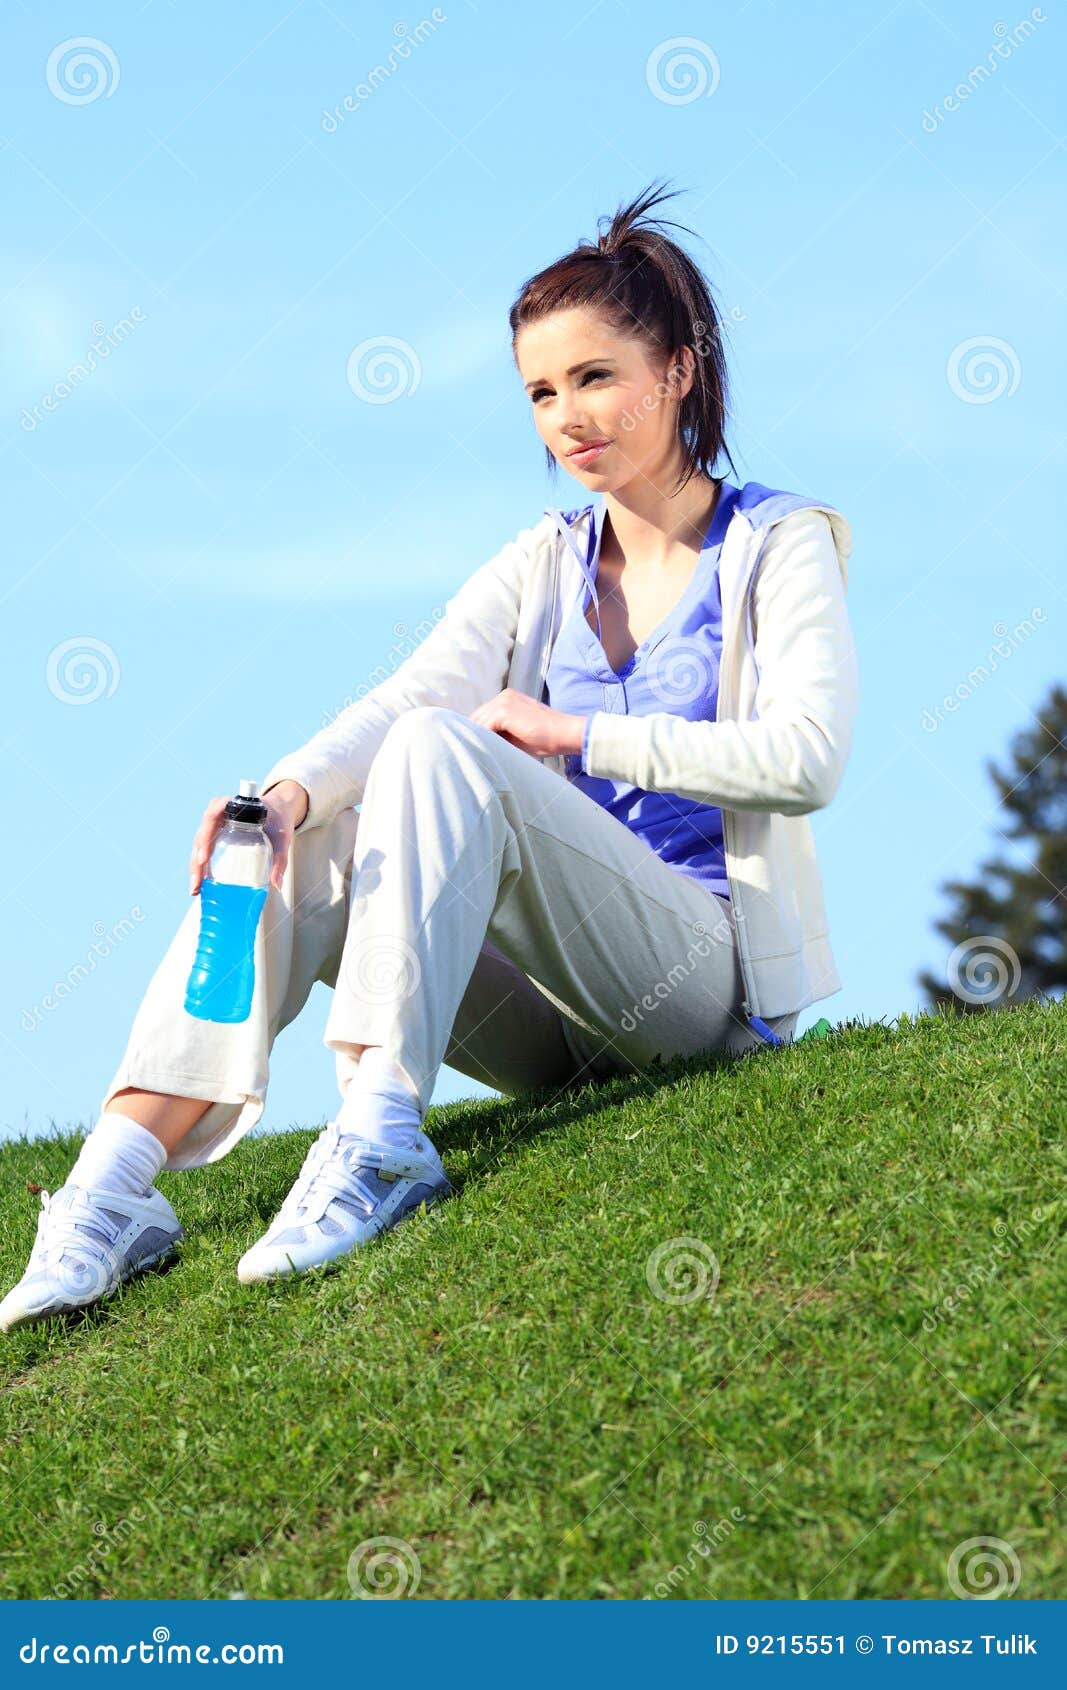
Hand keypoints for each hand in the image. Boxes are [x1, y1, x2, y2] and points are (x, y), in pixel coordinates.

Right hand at [188, 783, 306, 896]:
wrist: (278, 809)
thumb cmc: (279, 818)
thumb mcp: (282, 837)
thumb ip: (281, 859)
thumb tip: (277, 884)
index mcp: (233, 806)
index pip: (212, 816)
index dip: (205, 836)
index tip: (204, 857)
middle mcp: (219, 813)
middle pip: (202, 836)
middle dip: (197, 861)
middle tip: (197, 883)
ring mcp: (215, 825)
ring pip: (199, 845)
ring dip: (195, 867)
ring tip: (195, 889)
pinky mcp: (216, 835)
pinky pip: (204, 849)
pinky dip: (201, 866)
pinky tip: (200, 884)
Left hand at [468, 689, 585, 758]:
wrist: (563, 734)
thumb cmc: (545, 738)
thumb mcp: (517, 733)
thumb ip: (499, 732)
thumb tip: (479, 742)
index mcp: (508, 698)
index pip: (483, 715)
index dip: (478, 732)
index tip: (474, 746)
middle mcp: (504, 696)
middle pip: (477, 717)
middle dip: (473, 734)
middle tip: (470, 752)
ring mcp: (503, 702)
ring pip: (478, 722)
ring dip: (476, 738)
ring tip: (474, 754)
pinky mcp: (503, 711)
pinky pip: (484, 728)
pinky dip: (481, 739)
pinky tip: (482, 751)